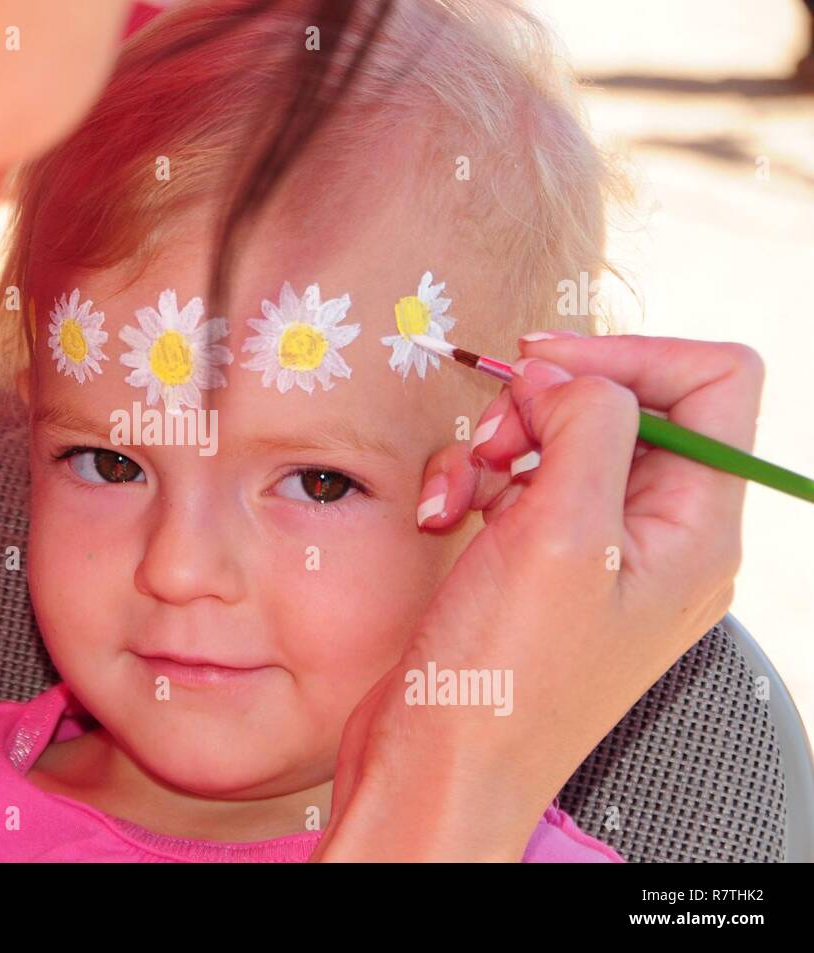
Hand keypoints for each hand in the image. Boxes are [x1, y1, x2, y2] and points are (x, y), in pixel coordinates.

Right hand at [311, 333, 763, 860]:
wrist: (436, 766)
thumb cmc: (504, 680)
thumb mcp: (559, 535)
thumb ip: (584, 428)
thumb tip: (567, 376)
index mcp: (697, 531)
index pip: (714, 385)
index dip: (631, 357)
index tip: (547, 364)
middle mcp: (658, 538)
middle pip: (627, 408)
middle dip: (546, 406)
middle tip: (493, 440)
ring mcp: (597, 555)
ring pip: (560, 441)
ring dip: (496, 447)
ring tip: (456, 493)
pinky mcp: (539, 567)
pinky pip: (518, 484)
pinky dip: (474, 482)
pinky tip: (441, 515)